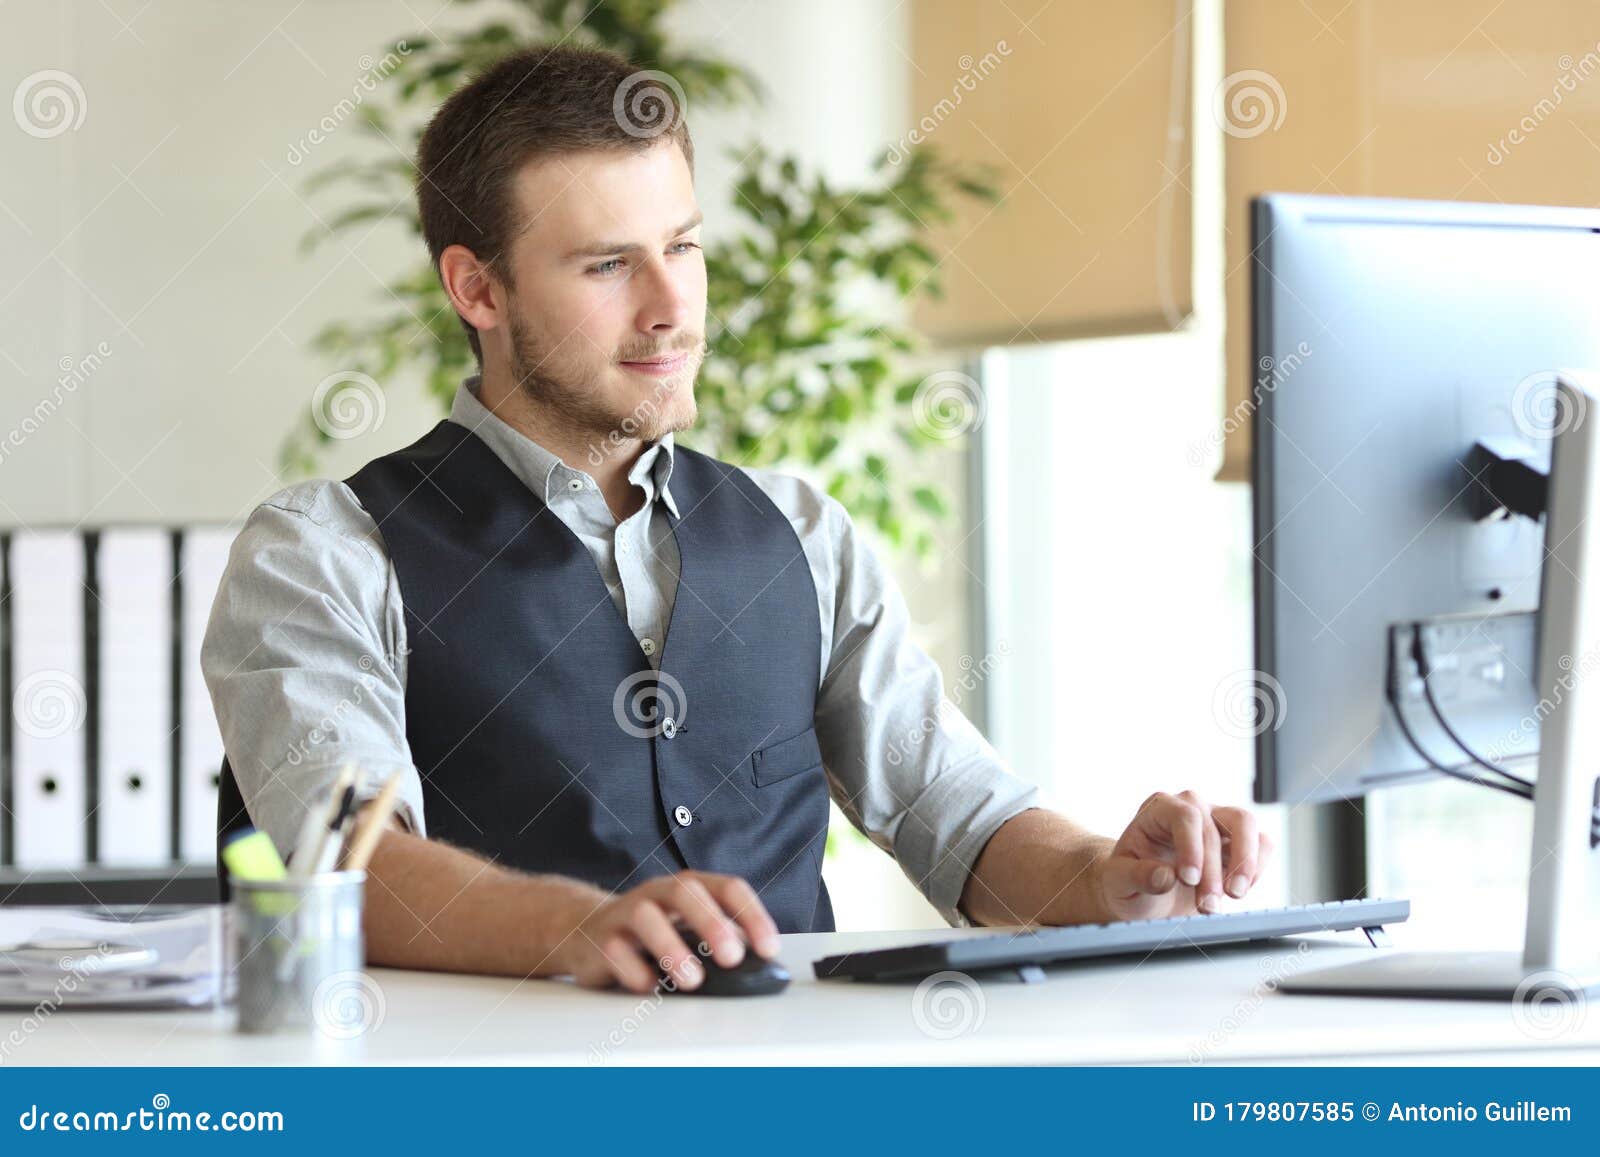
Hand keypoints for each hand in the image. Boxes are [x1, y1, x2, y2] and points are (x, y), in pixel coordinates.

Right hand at [552, 871, 780, 993]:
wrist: (588, 931)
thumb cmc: (654, 932)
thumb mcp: (691, 929)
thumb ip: (724, 941)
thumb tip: (763, 969)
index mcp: (690, 887)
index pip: (727, 888)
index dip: (753, 915)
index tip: (769, 949)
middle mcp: (658, 893)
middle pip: (685, 892)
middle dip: (712, 923)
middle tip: (732, 958)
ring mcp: (625, 913)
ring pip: (645, 916)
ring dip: (672, 947)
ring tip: (692, 980)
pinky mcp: (600, 940)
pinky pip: (614, 950)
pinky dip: (634, 970)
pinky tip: (650, 986)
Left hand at [1093, 791, 1272, 921]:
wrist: (1144, 893)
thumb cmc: (1128, 881)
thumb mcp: (1120, 882)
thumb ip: (1138, 876)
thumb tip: (1165, 875)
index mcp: (1159, 809)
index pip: (1184, 816)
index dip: (1191, 847)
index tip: (1189, 879)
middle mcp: (1191, 807)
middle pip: (1216, 827)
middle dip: (1214, 871)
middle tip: (1206, 906)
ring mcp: (1218, 820)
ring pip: (1246, 824)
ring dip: (1245, 863)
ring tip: (1234, 895)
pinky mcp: (1239, 840)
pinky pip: (1262, 843)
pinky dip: (1258, 867)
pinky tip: (1239, 890)